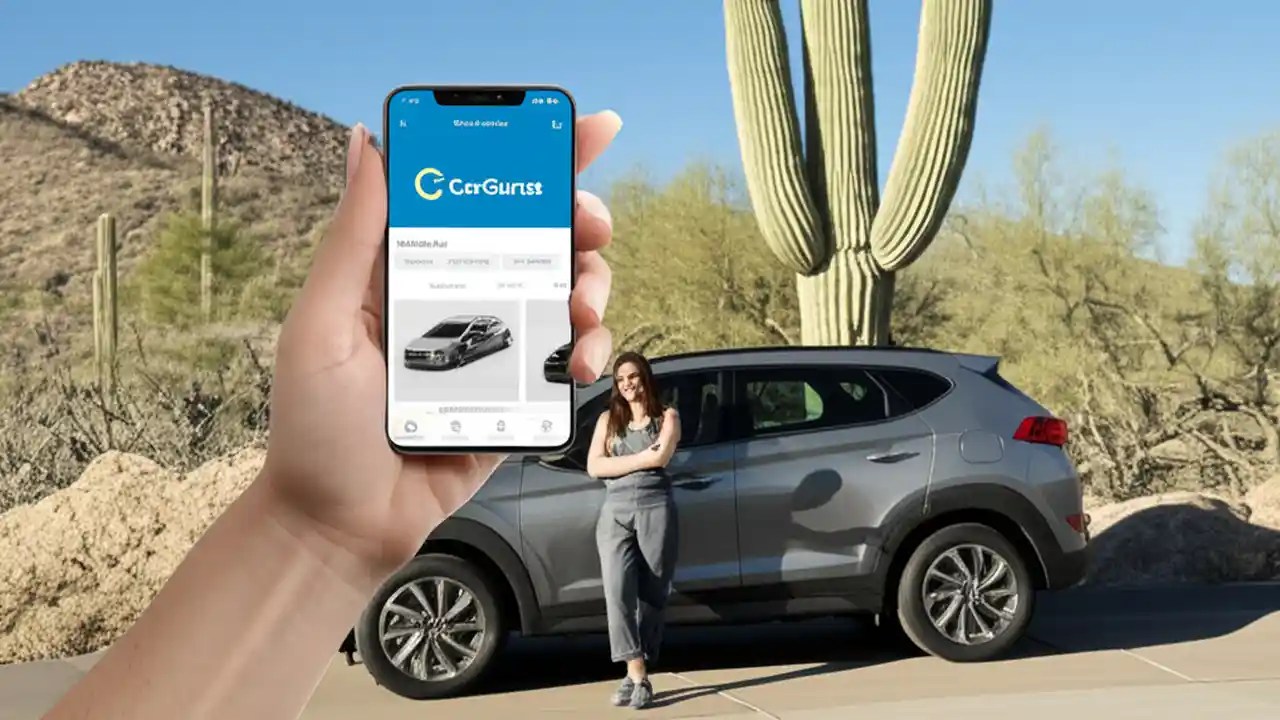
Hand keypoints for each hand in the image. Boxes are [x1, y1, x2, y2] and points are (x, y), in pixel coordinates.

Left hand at [260, 112, 621, 591]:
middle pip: (540, 237)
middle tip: (592, 224)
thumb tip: (368, 142)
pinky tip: (576, 361)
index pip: (475, 195)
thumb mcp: (321, 322)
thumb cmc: (315, 428)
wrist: (341, 526)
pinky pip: (569, 358)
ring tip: (581, 306)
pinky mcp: (518, 395)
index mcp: (410, 268)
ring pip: (567, 292)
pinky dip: (588, 350)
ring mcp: (495, 347)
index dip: (531, 157)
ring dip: (592, 285)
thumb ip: (354, 237)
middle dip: (580, 219)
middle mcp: (458, 298)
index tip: (580, 131)